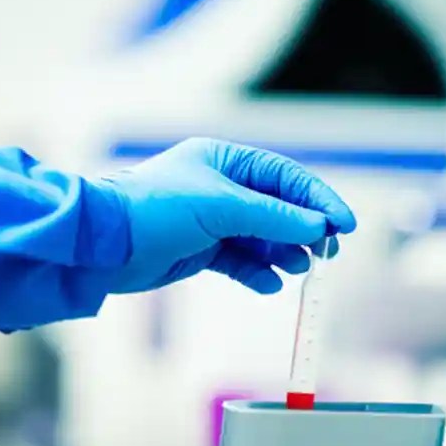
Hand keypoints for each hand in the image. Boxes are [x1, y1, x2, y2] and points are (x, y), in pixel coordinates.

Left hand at [100, 138, 356, 293]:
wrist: (102, 246)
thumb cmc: (155, 210)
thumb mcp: (221, 207)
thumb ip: (273, 217)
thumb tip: (316, 226)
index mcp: (226, 161)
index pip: (286, 177)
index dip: (318, 199)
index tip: (343, 224)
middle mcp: (221, 187)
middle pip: (279, 208)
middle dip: (304, 230)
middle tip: (327, 252)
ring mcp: (211, 220)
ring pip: (263, 238)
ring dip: (283, 254)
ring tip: (299, 269)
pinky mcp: (200, 251)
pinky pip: (240, 261)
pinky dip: (257, 273)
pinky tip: (270, 284)